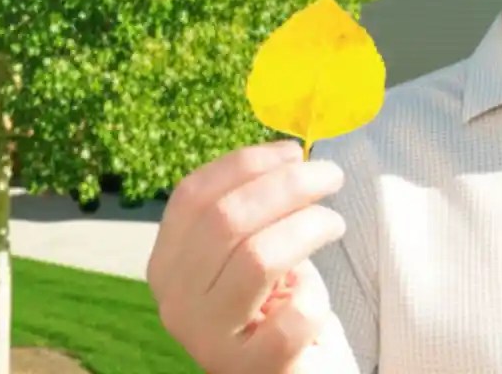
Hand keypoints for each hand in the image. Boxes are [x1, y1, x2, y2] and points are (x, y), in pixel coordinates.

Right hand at [147, 139, 347, 372]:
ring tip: (334, 224)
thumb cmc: (274, 312)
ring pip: (258, 258)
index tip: (292, 150)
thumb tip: (290, 157)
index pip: (192, 196)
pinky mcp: (248, 370)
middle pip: (226, 219)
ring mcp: (206, 339)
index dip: (244, 164)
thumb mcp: (251, 254)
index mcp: (167, 264)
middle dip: (287, 185)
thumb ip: (254, 212)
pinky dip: (316, 296)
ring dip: (308, 227)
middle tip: (331, 175)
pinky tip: (317, 298)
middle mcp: (174, 301)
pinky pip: (294, 316)